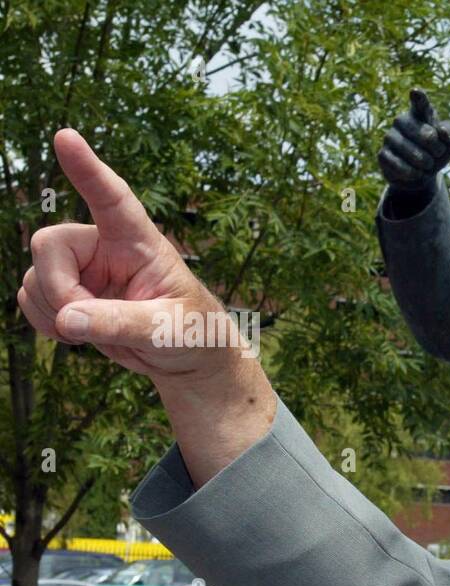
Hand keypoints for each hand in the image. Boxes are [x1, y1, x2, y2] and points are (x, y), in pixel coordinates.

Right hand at [18, 129, 237, 385]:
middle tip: (86, 323)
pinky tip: (75, 334)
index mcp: (139, 242)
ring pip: (34, 276)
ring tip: (94, 332)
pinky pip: (29, 296)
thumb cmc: (192, 331)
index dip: (89, 169)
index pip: (113, 199)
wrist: (187, 355)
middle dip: (58, 289)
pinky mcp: (68, 292)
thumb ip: (121, 324)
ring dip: (53, 312)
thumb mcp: (167, 330)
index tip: (66, 137)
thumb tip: (68, 318)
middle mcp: (104, 247)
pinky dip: (44, 320)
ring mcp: (83, 269)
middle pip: (49, 243)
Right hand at [378, 88, 449, 193]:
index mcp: (420, 113)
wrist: (422, 174)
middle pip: (426, 135)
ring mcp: (390, 136)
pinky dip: (412, 173)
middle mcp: (401, 121)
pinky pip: (399, 166)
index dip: (419, 98)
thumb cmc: (437, 152)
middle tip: (438, 153)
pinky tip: (415, 172)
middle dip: (438, 149)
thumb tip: (441, 132)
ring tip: (427, 164)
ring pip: (412, 152)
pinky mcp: (383, 154)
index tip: (416, 92)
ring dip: (426, 163)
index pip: (420, 103)